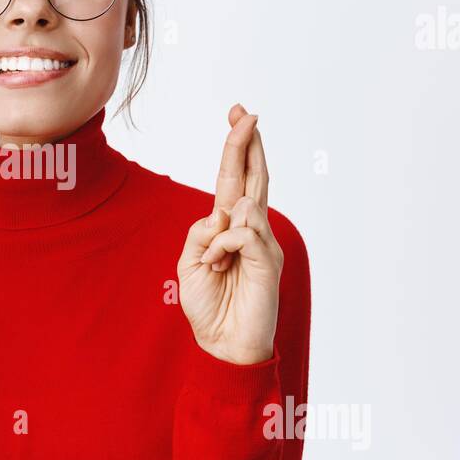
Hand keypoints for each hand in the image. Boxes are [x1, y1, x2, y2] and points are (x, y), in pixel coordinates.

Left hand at [177, 103, 283, 364]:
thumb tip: (223, 212)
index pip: (236, 179)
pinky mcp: (269, 260)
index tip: (238, 114)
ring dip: (220, 231)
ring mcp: (264, 244)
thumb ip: (201, 232)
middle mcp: (251, 230)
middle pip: (253, 177)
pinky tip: (222, 266)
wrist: (223, 346)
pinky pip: (243, 232)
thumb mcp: (190, 263)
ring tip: (216, 264)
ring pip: (247, 204)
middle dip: (247, 143)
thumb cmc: (209, 307)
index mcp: (230, 228)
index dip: (237, 148)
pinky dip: (225, 245)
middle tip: (246, 113)